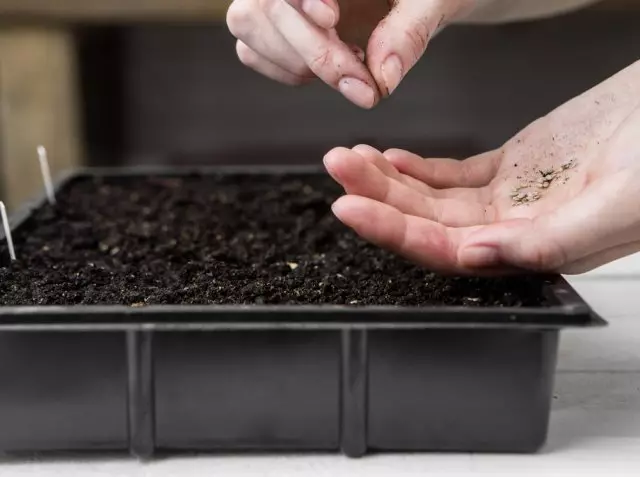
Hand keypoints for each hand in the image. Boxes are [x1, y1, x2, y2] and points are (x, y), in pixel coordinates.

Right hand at [226, 0, 474, 108]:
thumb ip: (409, 31)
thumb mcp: (435, 0)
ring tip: (349, 72)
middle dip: (313, 51)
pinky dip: (287, 70)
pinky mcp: (277, 26)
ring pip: (247, 24)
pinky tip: (329, 71)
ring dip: (296, 62)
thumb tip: (383, 75)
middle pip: (261, 5)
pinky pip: (252, 49)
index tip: (333, 19)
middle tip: (362, 85)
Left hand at [323, 60, 639, 274]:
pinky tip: (391, 159)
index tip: (352, 208)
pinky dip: (419, 167)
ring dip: (389, 180)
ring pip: (434, 197)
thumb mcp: (618, 205)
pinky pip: (454, 173)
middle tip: (339, 171)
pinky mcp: (512, 164)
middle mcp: (514, 228)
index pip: (448, 252)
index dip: (395, 232)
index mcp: (535, 248)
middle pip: (429, 223)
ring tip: (351, 159)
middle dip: (379, 199)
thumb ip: (548, 239)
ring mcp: (510, 196)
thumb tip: (478, 254)